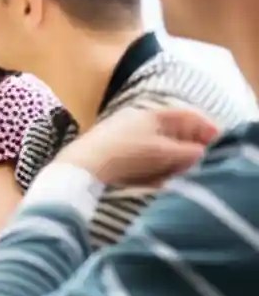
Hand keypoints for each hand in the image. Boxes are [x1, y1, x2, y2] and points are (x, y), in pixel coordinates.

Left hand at [56, 106, 218, 185]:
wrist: (81, 168)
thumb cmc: (125, 155)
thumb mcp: (163, 154)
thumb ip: (189, 153)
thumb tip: (203, 154)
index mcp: (153, 114)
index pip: (189, 117)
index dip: (206, 131)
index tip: (214, 149)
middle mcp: (138, 119)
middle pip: (174, 133)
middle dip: (187, 150)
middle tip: (194, 167)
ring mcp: (124, 134)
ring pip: (159, 147)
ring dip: (169, 162)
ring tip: (170, 177)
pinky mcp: (113, 150)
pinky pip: (142, 157)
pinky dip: (152, 168)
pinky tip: (149, 181)